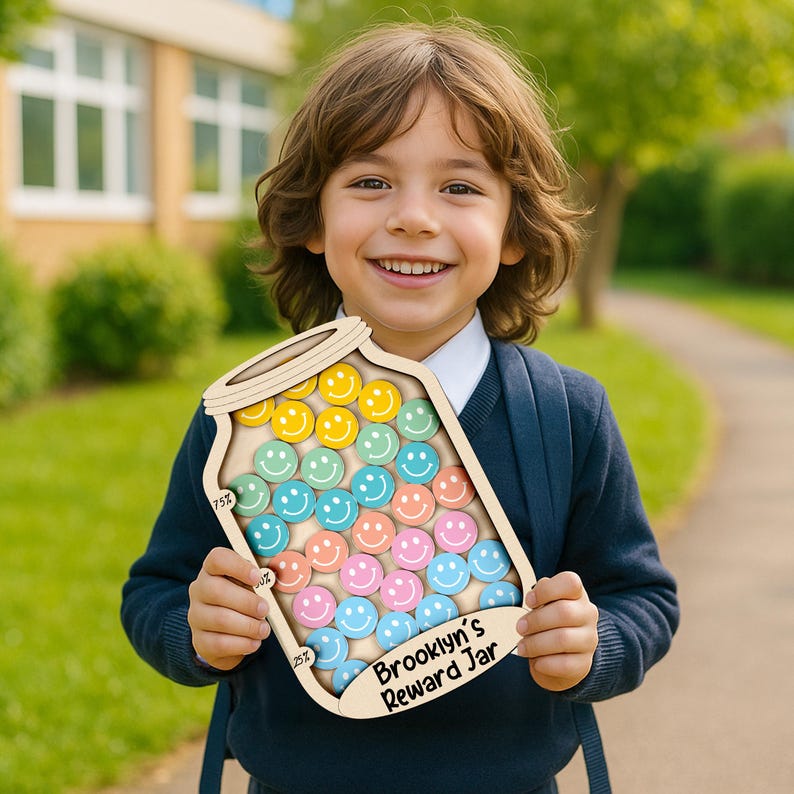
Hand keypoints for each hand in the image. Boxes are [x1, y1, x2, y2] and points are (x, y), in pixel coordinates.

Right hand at [188, 547, 270, 670]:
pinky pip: (219, 643)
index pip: (217, 559)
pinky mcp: (200, 641)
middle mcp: (199, 590)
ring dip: (248, 625)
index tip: (257, 577)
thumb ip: (259, 581)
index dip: (238, 566)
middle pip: (217, 590)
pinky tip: (254, 642)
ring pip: (220, 619)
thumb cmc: (242, 600)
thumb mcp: (248, 585)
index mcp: (212, 570)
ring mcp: (196, 616)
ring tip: (264, 629)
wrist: (223, 633)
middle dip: (246, 601)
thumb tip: (274, 582)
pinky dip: (242, 644)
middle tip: (265, 609)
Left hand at [515, 571, 598, 691]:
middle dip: (536, 621)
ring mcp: (589, 640)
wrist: (563, 658)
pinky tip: (536, 662)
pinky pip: (564, 664)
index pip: (571, 582)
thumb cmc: (548, 624)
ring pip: (563, 639)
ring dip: (536, 644)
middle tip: (520, 628)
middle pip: (564, 612)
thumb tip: (533, 597)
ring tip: (522, 647)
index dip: (547, 590)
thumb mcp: (543, 605)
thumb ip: (539, 596)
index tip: (529, 601)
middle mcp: (588, 615)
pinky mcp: (584, 664)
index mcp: (577, 595)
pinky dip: (545, 663)